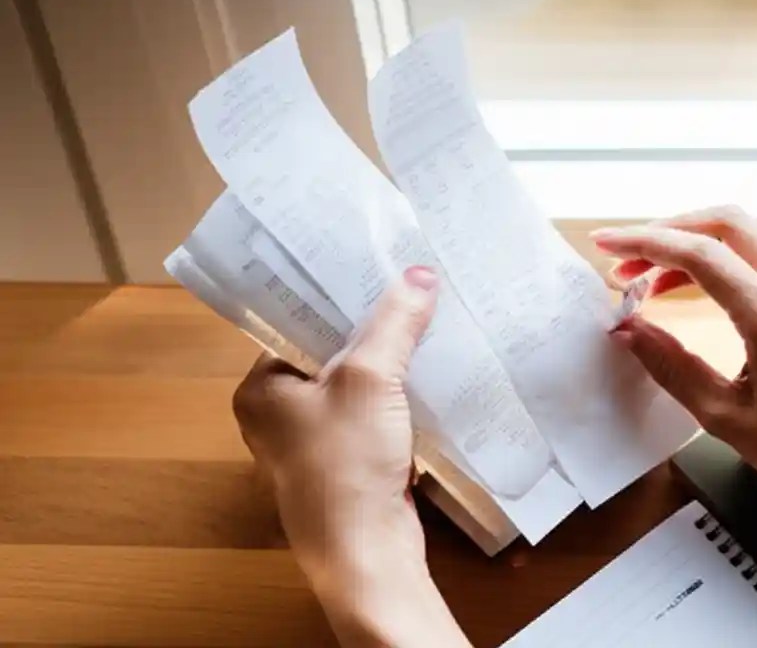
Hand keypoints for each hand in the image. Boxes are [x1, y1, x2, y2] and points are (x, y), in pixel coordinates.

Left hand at [233, 267, 467, 647]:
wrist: (368, 553)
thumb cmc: (347, 465)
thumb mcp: (370, 379)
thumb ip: (394, 323)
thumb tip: (419, 274)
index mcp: (260, 389)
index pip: (297, 324)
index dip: (338, 296)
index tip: (378, 268)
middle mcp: (279, 414)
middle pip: (330, 352)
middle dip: (373, 328)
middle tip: (411, 289)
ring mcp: (314, 443)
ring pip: (356, 385)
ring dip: (390, 363)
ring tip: (427, 323)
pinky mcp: (349, 464)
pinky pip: (374, 415)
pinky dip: (399, 397)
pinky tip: (431, 375)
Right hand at [593, 206, 756, 525]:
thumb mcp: (724, 417)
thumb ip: (671, 366)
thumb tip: (627, 328)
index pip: (703, 256)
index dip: (647, 242)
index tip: (606, 244)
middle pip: (728, 223)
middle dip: (669, 229)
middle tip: (626, 258)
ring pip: (748, 235)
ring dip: (694, 244)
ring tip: (649, 279)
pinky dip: (723, 259)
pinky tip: (693, 287)